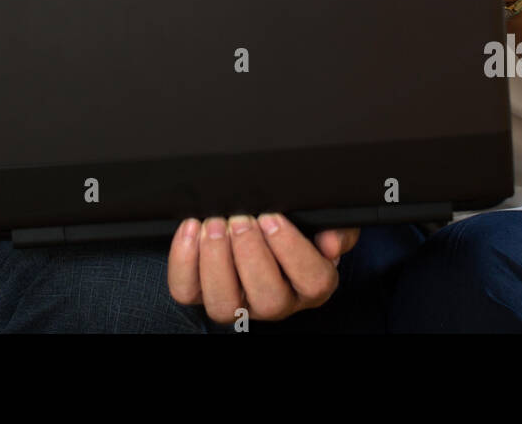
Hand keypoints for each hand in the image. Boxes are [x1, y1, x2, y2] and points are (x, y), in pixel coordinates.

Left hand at [167, 213, 358, 323]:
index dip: (290, 250)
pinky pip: (187, 291)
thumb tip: (331, 241)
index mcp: (312, 284)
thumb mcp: (326, 218)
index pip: (312, 282)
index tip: (273, 217)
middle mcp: (277, 302)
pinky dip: (183, 261)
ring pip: (223, 305)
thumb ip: (338, 226)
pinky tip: (191, 228)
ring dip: (215, 261)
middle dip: (250, 253)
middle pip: (267, 299)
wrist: (269, 223)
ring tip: (214, 224)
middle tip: (240, 218)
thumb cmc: (300, 224)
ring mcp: (239, 303)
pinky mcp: (204, 295)